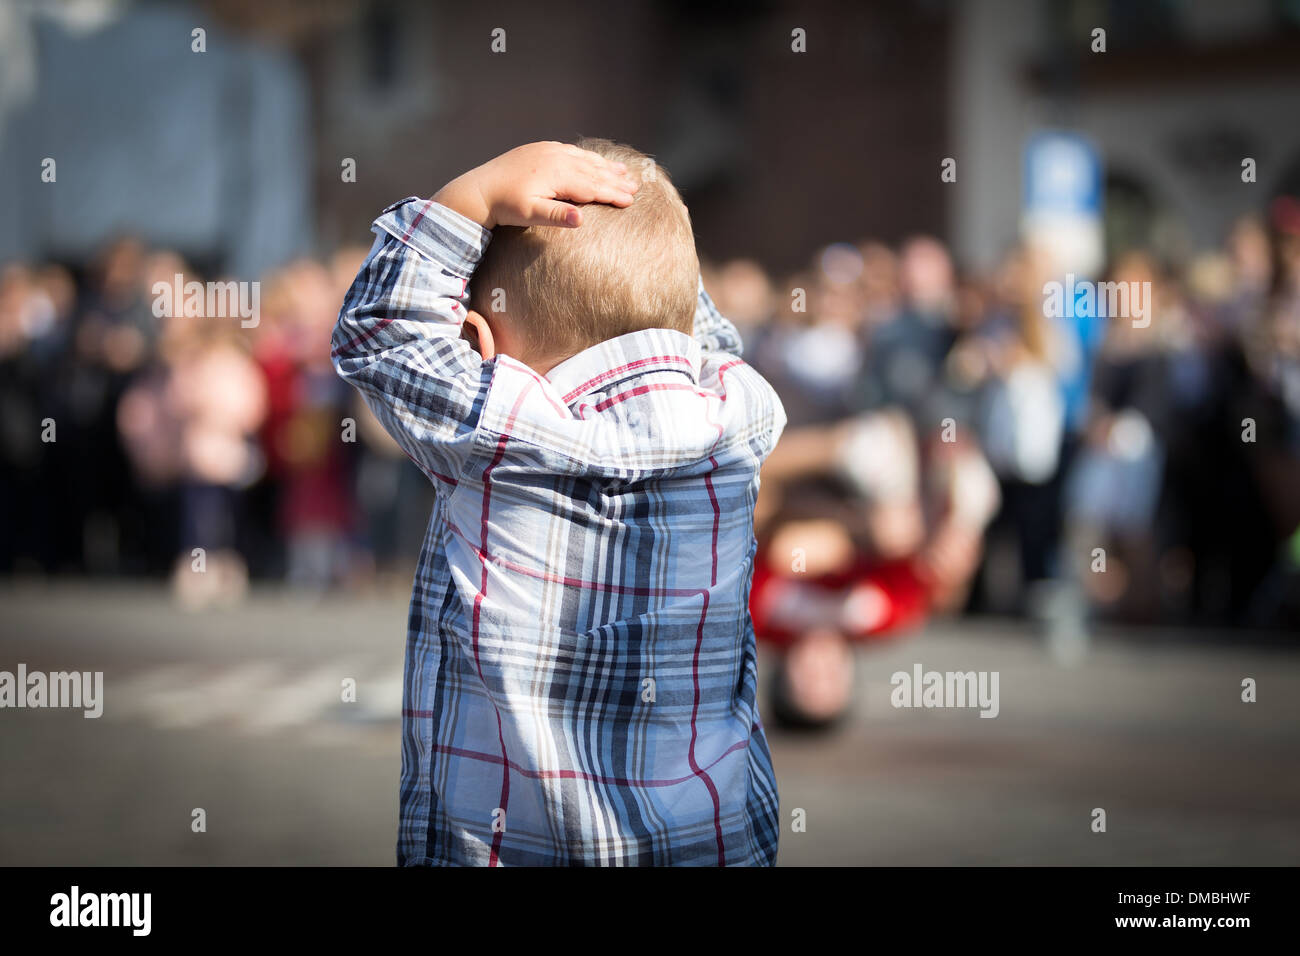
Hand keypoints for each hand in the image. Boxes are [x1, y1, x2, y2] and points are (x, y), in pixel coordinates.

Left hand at [434, 141, 639, 228]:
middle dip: (616, 179)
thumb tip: (581, 220)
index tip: (631, 201)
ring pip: (586, 159)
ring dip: (607, 167)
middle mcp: (556, 158)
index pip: (592, 186)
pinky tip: (596, 161)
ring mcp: (549, 151)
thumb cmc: (505, 206)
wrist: (480, 188)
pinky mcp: (542, 149)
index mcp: (557, 174)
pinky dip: (589, 158)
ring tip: (625, 172)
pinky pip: (573, 152)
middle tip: (637, 186)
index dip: (613, 194)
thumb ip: (556, 216)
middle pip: (593, 171)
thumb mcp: (529, 214)